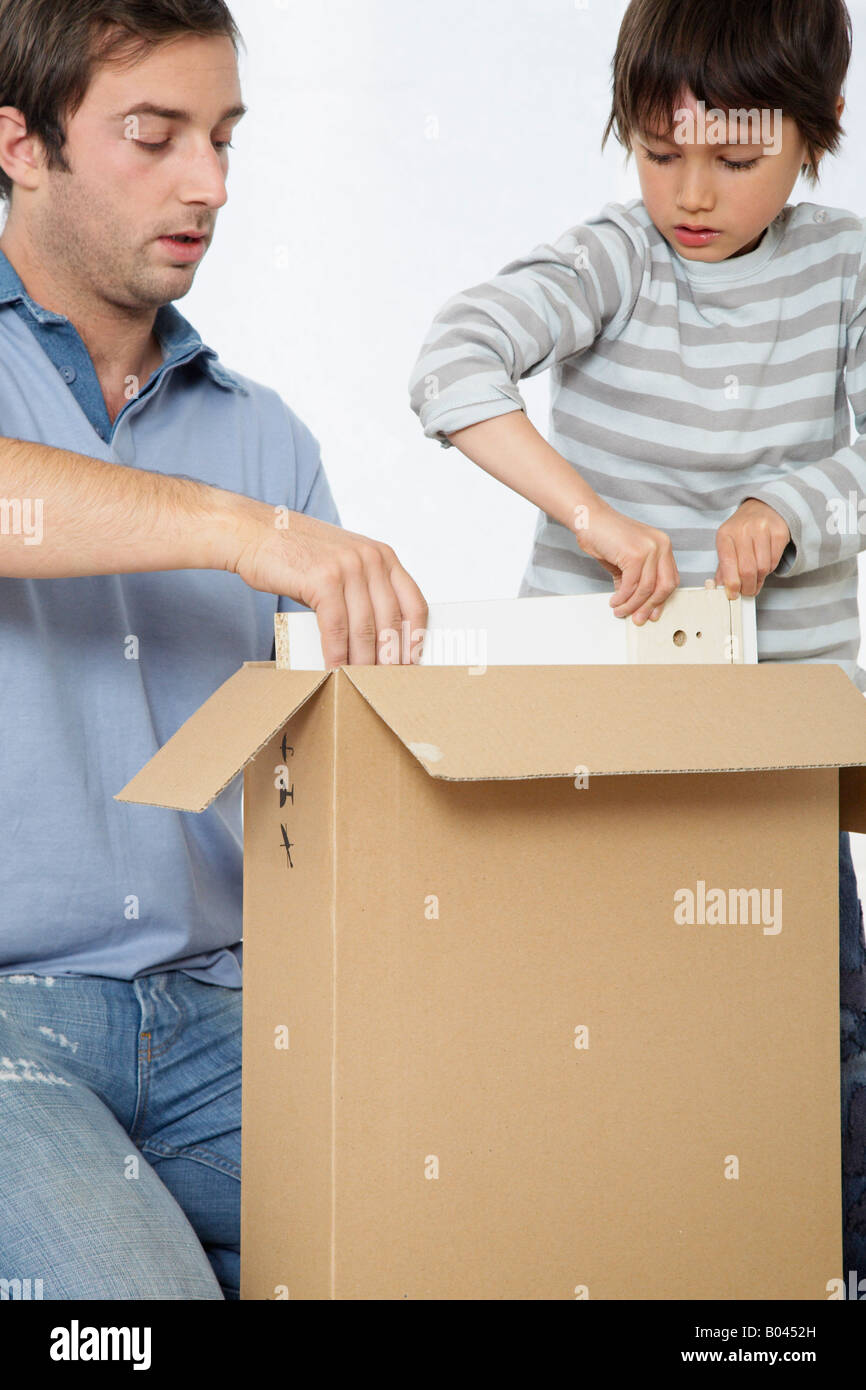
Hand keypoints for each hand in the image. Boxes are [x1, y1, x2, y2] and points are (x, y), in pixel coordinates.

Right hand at [220, 498, 428, 667]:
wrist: (256, 533)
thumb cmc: (297, 554)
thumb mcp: (343, 564)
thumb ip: (363, 591)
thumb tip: (375, 639)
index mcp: (382, 556)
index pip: (413, 603)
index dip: (414, 638)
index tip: (410, 662)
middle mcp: (371, 558)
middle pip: (390, 620)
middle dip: (388, 657)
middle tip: (384, 682)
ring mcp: (348, 567)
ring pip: (364, 628)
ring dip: (362, 662)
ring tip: (360, 682)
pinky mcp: (324, 579)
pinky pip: (336, 628)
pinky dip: (336, 654)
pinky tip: (335, 670)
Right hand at [574, 497, 679, 624]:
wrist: (589, 518)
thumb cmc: (605, 536)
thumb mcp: (626, 561)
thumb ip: (635, 580)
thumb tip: (635, 604)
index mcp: (663, 545)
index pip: (670, 579)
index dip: (661, 600)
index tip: (651, 613)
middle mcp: (661, 545)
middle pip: (664, 586)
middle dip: (650, 606)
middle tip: (638, 618)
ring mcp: (650, 549)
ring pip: (647, 589)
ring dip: (632, 605)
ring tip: (620, 611)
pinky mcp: (635, 554)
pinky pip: (632, 585)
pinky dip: (623, 597)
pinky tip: (615, 601)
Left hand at [714, 499, 789, 598]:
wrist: (763, 507)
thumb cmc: (742, 530)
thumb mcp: (728, 544)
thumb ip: (724, 567)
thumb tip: (722, 589)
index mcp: (725, 534)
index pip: (728, 563)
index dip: (732, 584)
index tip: (734, 595)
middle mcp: (743, 529)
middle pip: (747, 569)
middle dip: (748, 587)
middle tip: (748, 592)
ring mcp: (762, 529)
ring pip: (762, 568)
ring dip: (760, 579)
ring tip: (756, 578)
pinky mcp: (779, 532)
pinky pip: (775, 561)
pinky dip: (770, 569)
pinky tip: (765, 564)